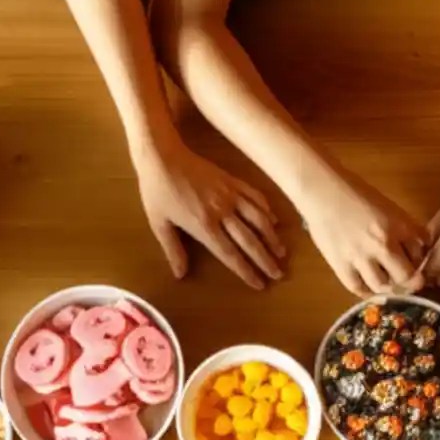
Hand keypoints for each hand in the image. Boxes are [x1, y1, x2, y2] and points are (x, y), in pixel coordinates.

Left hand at [137, 143, 284, 289]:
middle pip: (249, 240)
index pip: (229, 254)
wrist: (162, 155)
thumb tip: (180, 275)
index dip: (246, 270)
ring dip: (271, 237)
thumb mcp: (159, 223)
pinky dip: (266, 209)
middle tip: (279, 273)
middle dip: (265, 259)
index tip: (259, 284)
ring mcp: (230, 195)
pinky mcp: (232, 181)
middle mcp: (221, 212)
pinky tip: (274, 220)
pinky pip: (255, 196)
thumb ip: (173, 249)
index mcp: (203, 226)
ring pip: (258, 219)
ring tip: (282, 251)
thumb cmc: (157, 191)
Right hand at [296, 173, 426, 296]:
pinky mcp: (341, 265)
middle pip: (406, 276)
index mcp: (398, 226)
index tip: (414, 264)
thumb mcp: (388, 206)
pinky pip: (357, 287)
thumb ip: (404, 227)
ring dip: (388, 288)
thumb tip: (419, 245)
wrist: (322, 192)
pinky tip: (368, 287)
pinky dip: (366, 291)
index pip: (419, 254)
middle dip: (409, 282)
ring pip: (383, 286)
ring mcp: (361, 257)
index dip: (419, 261)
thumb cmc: (355, 193)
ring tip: (387, 284)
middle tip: (406, 282)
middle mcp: (383, 245)